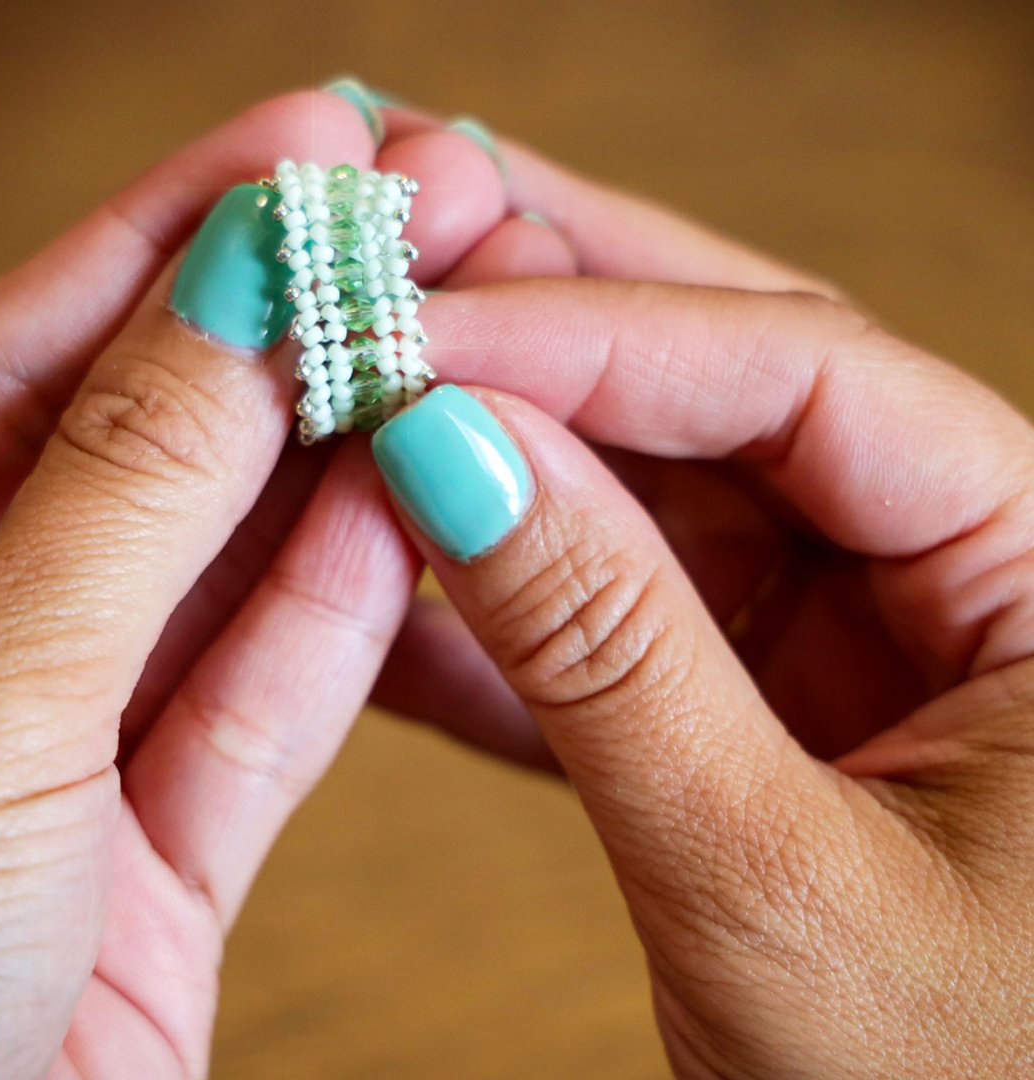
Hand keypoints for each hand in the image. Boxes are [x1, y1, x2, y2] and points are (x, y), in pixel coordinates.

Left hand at [0, 92, 572, 1079]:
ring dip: (342, 458)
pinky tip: (418, 504)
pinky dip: (344, 607)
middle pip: (154, 440)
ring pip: (226, 567)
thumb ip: (121, 498)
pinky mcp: (152, 857)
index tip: (318, 145)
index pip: (33, 341)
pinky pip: (262, 701)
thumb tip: (244, 299)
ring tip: (454, 347)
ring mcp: (63, 748)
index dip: (187, 230)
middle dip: (296, 328)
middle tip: (423, 226)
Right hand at [370, 133, 1033, 1075]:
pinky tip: (370, 583)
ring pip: (646, 490)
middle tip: (398, 255)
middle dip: (553, 326)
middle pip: (727, 383)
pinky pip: (609, 614)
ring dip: (498, 461)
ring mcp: (832, 629)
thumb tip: (451, 458)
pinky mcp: (743, 698)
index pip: (809, 375)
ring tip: (360, 401)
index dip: (602, 339)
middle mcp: (939, 568)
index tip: (429, 335)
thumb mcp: (776, 883)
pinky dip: (488, 608)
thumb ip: (611, 657)